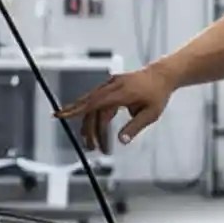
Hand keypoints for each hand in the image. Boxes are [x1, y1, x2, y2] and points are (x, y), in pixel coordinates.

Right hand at [54, 63, 177, 152]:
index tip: (61, 116)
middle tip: (90, 147)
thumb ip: (135, 127)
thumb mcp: (151, 114)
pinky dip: (92, 113)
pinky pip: (97, 100)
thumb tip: (121, 140)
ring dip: (89, 123)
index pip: (95, 102)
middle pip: (91, 107)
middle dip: (87, 128)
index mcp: (122, 91)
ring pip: (92, 104)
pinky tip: (90, 126)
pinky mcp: (111, 85)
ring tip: (91, 142)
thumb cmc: (158, 94)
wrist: (162, 75)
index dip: (77, 110)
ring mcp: (111, 84)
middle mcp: (113, 85)